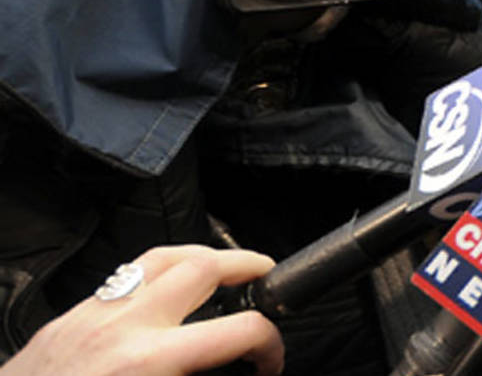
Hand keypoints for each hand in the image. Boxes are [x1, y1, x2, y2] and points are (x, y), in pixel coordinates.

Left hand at [1, 246, 282, 375]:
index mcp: (150, 362)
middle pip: (204, 267)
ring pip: (163, 256)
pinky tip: (167, 289)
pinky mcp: (70, 318)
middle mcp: (124, 327)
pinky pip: (125, 276)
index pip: (240, 332)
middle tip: (265, 281)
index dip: (272, 345)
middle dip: (248, 268)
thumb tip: (229, 370)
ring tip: (224, 267)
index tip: (270, 361)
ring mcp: (95, 315)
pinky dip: (158, 273)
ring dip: (203, 256)